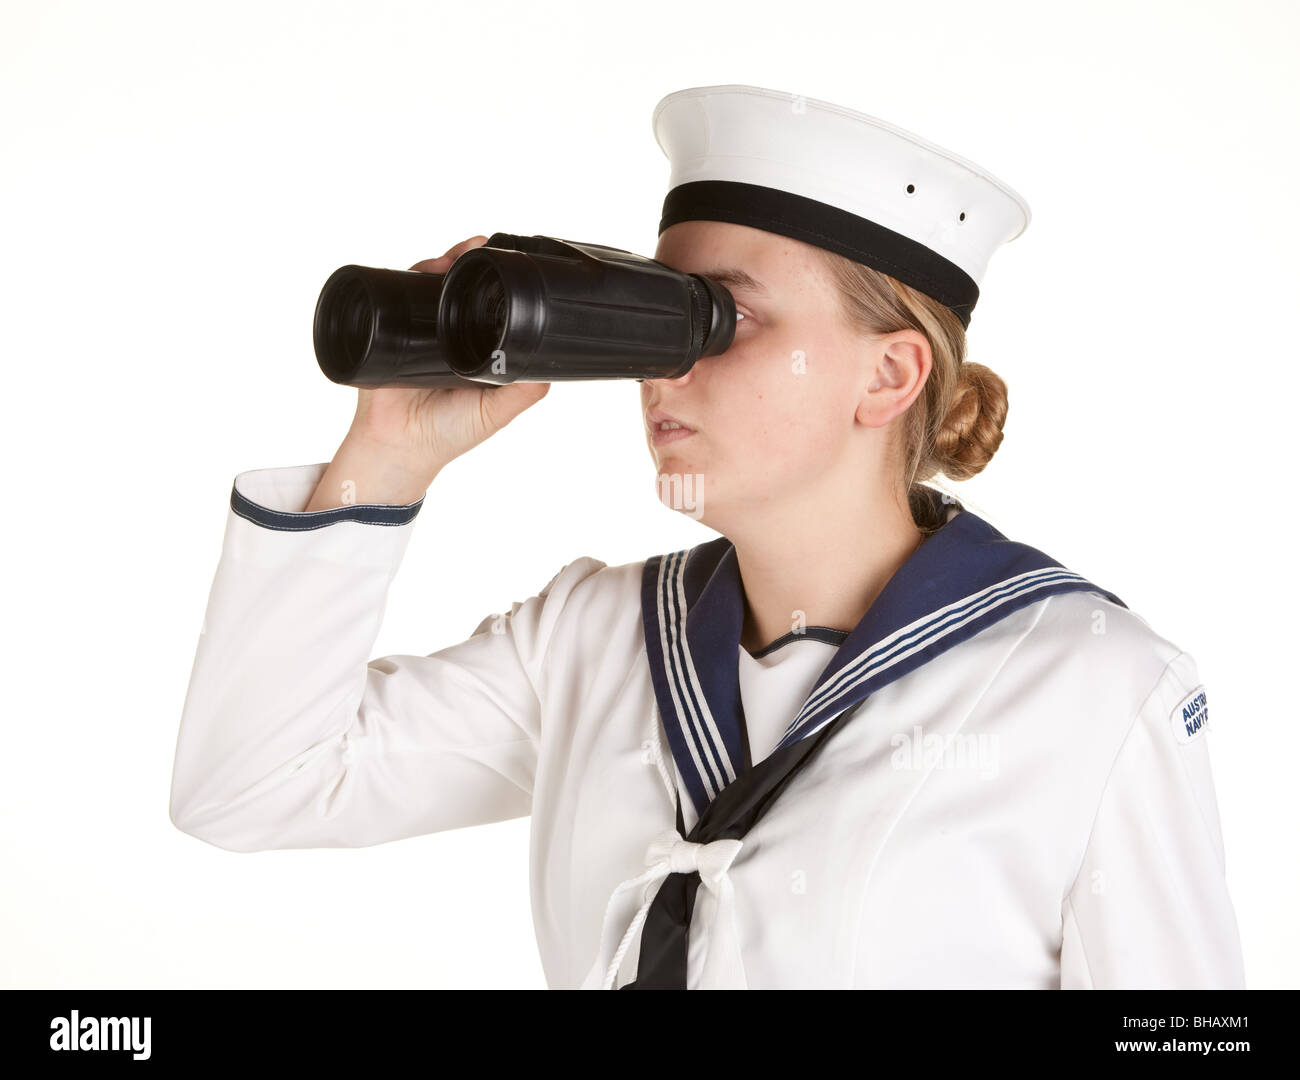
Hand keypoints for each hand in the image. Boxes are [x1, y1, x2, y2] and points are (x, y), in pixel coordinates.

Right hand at [345, 235, 550, 472]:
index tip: (508, 264)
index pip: (484, 308)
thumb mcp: (495, 413)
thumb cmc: (450, 433)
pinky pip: (396, 298)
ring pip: (428, 287)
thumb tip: (553, 371)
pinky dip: (408, 278)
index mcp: (473, 349)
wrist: (400, 447)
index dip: (494, 287)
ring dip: (441, 264)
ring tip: (458, 255)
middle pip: (455, 290)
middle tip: (481, 249)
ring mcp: (416, 331)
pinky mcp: (389, 331)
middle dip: (467, 265)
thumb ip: (523, 392)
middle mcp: (446, 336)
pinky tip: (425, 268)